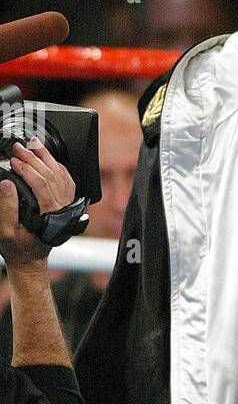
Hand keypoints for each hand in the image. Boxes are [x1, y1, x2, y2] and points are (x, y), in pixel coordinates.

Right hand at [0, 138, 76, 267]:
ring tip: (32, 145)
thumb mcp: (5, 231)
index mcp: (49, 215)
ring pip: (60, 175)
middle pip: (51, 175)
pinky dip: (57, 166)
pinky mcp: (65, 204)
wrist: (30, 259)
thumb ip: (6, 208)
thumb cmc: (17, 247)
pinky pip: (66, 180)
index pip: (41, 184)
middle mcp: (62, 209)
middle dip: (33, 158)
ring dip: (46, 158)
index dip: (26, 169)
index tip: (13, 161)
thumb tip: (6, 183)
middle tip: (18, 147)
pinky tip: (47, 157)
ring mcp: (65, 206)